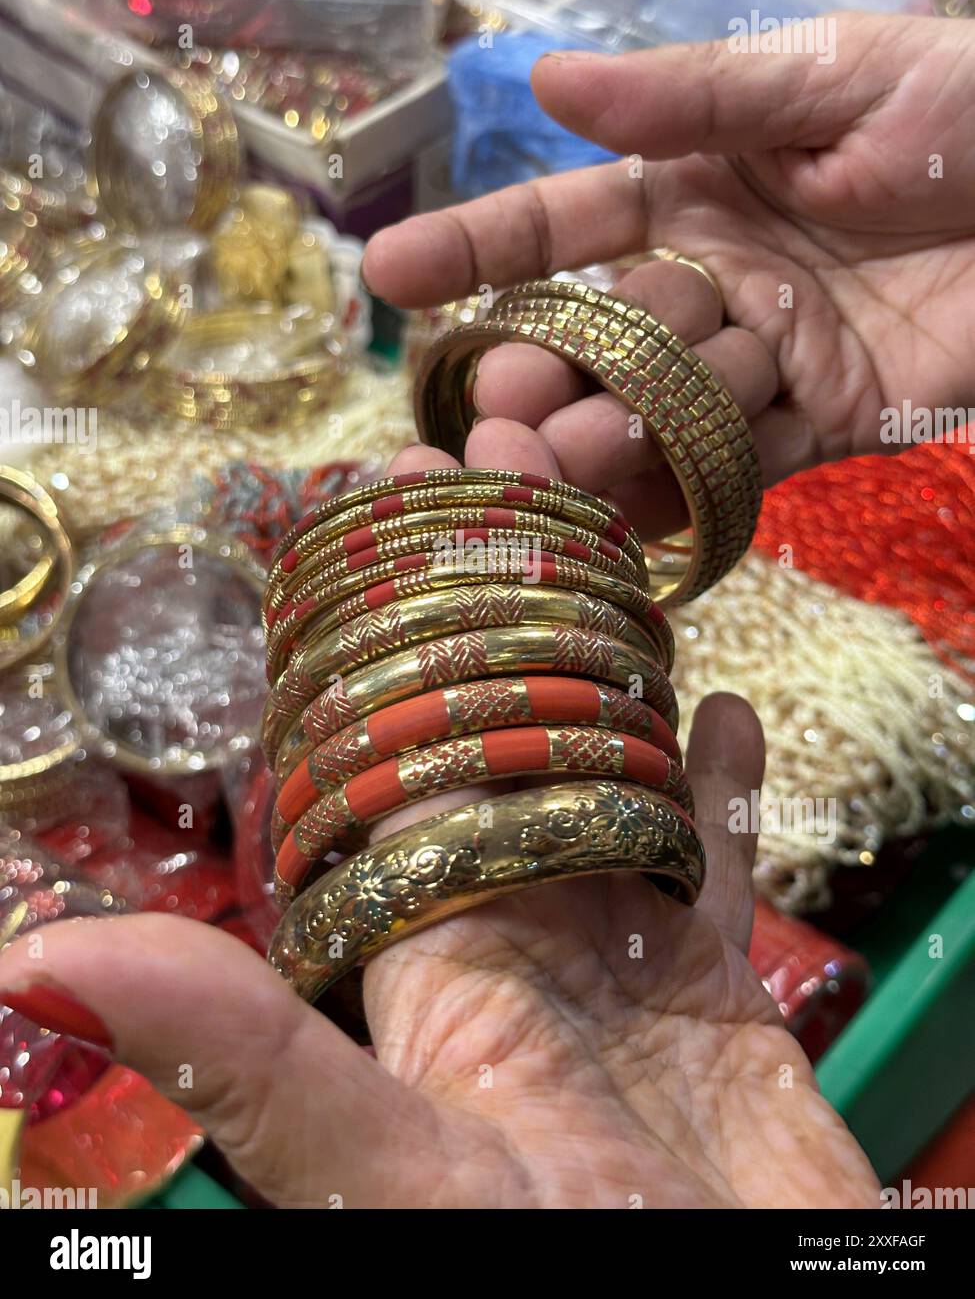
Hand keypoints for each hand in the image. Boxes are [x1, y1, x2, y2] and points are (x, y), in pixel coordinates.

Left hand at [0, 451, 880, 1209]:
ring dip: (609, 662)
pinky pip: (714, 858)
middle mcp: (510, 934)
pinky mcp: (714, 992)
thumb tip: (45, 960)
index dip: (382, 629)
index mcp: (425, 952)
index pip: (388, 756)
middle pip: (503, 733)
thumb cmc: (554, 1272)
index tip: (379, 501)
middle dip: (502, 598)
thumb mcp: (389, 1170)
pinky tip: (721, 703)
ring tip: (608, 543)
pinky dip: (724, 786)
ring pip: (608, 773)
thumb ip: (248, 1058)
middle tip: (502, 460)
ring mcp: (615, 957)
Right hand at [363, 12, 974, 536]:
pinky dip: (676, 491)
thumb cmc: (970, 109)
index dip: (478, 248)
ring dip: (599, 440)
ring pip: (658, 410)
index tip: (388, 275)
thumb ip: (689, 96)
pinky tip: (611, 514)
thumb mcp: (826, 77)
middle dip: (540, 372)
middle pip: (601, 336)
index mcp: (699, 187)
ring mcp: (764, 360)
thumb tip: (548, 78)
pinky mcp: (825, 428)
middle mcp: (715, 280)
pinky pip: (737, 466)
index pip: (564, 223)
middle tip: (492, 408)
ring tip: (544, 464)